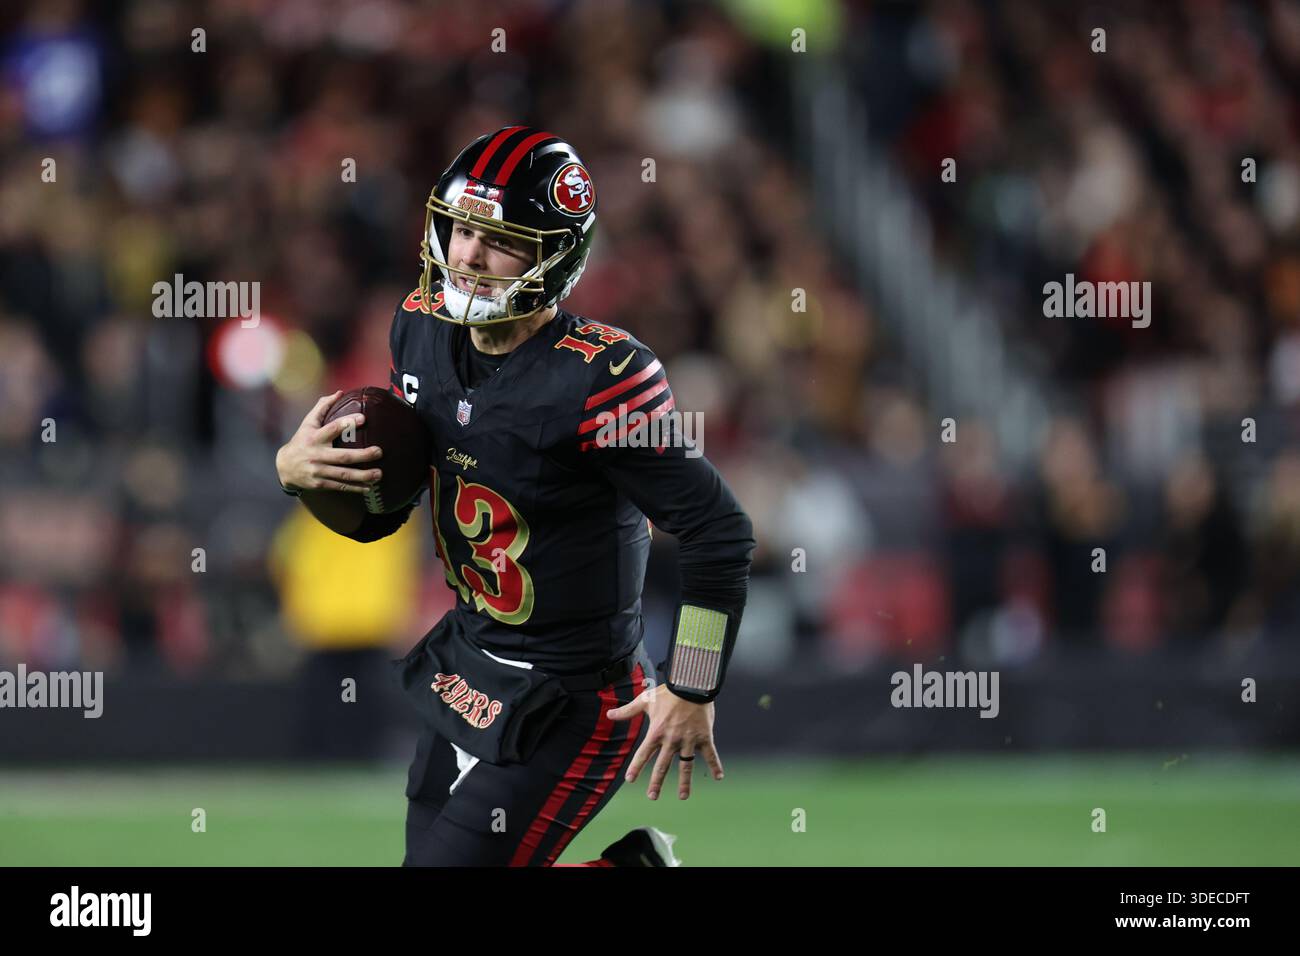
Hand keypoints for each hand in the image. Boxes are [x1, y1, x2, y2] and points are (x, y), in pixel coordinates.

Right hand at [275, 391, 382, 493]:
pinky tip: (368, 487)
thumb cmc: (301, 440)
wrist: (284, 467)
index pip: (332, 428)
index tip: (363, 418)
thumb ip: (322, 407)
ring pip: (344, 474)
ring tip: (379, 474)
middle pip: (343, 456)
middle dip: (362, 455)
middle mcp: (317, 455)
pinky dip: (355, 488)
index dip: (347, 423)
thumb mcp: (308, 423)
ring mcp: (318, 471)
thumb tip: (339, 393)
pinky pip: (340, 486)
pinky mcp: (320, 484)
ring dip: (363, 476)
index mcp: (315, 437)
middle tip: (379, 451)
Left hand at [608, 684, 723, 800]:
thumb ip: (628, 710)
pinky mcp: (704, 737)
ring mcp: (689, 740)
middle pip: (662, 765)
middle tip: (652, 796)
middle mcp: (672, 740)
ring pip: (685, 765)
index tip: (630, 780)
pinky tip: (719, 777)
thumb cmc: (668, 692)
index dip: (636, 767)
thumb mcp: (645, 700)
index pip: (643, 754)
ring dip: (684, 782)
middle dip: (656, 782)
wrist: (692, 684)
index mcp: (656, 732)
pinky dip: (715, 765)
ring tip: (682, 796)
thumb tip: (609, 714)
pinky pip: (710, 754)